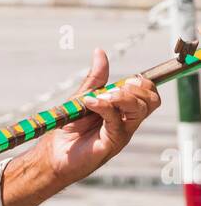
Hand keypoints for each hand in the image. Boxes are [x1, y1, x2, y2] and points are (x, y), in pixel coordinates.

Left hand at [41, 48, 160, 185]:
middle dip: (137, 87)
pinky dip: (104, 106)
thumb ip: (95, 78)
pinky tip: (89, 103)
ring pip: (140, 109)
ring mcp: (121, 133)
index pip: (150, 93)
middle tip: (113, 89)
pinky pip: (117, 121)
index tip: (124, 80)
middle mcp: (127, 122)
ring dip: (122, 96)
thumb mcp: (83, 97)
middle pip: (152, 100)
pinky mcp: (111, 143)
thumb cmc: (70, 128)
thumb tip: (100, 52)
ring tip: (100, 97)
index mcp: (124, 111)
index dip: (143, 82)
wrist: (54, 153)